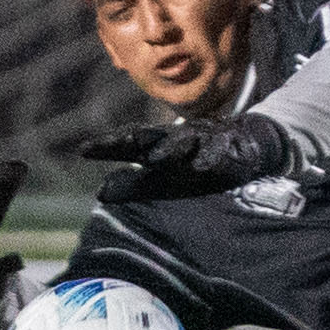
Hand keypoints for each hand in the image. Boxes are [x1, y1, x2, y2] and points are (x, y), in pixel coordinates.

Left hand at [79, 114, 290, 201]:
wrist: (246, 146)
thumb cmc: (196, 163)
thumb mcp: (166, 178)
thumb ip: (135, 185)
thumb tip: (100, 193)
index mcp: (159, 145)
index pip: (128, 143)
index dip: (108, 146)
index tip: (83, 150)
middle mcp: (178, 138)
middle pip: (153, 136)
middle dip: (135, 140)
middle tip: (116, 145)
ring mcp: (204, 139)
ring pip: (185, 141)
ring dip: (170, 149)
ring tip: (154, 159)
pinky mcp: (230, 147)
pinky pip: (219, 152)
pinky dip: (209, 157)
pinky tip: (201, 166)